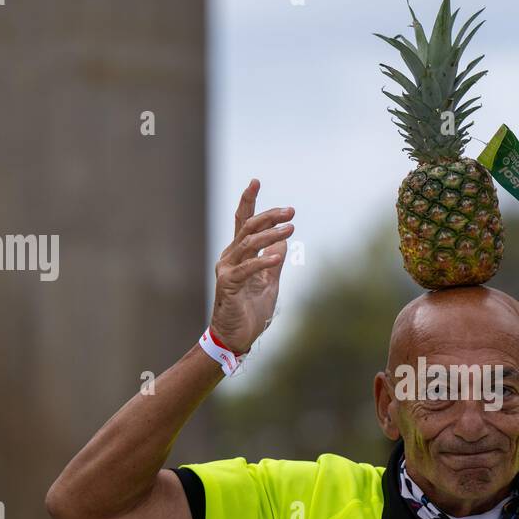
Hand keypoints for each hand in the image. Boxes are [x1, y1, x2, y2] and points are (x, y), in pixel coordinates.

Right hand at [211, 179, 293, 352]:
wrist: (237, 337)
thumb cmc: (251, 311)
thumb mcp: (269, 282)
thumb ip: (274, 261)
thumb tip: (283, 241)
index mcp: (239, 254)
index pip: (242, 222)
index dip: (249, 201)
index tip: (255, 181)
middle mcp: (230, 257)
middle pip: (248, 227)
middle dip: (269, 215)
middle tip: (291, 211)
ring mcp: (227, 270)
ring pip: (248, 243)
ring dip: (271, 234)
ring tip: (290, 228)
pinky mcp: (228, 285)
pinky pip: (246, 268)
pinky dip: (262, 261)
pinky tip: (277, 256)